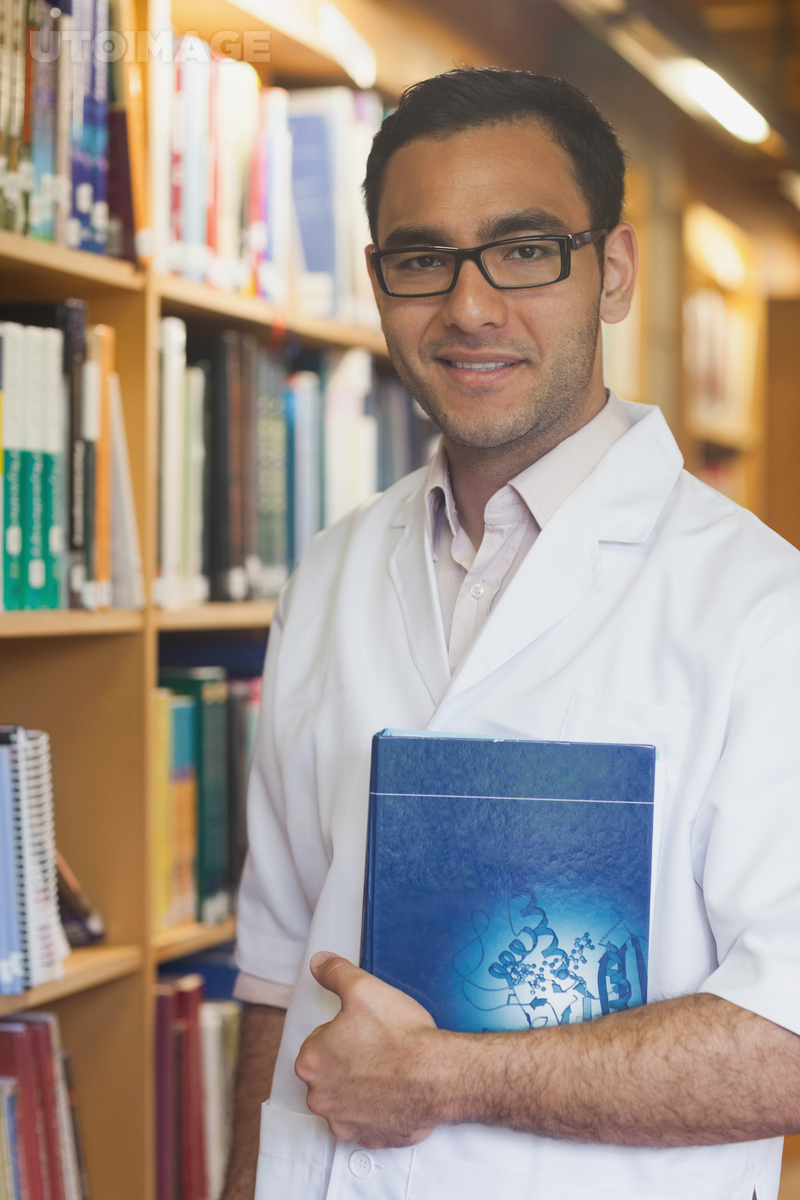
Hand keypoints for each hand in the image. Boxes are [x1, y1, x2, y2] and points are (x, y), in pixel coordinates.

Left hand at [295, 952, 442, 1148]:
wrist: (438, 1074)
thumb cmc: (401, 1036)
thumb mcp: (363, 988)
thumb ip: (334, 973)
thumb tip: (318, 963)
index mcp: (311, 1062)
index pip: (318, 1041)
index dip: (343, 1032)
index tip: (363, 1030)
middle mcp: (321, 1098)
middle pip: (329, 1071)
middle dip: (348, 1060)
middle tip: (377, 1047)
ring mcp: (345, 1122)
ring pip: (346, 1097)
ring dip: (361, 1086)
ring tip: (387, 1069)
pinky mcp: (369, 1137)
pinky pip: (366, 1120)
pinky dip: (377, 1108)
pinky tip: (393, 1092)